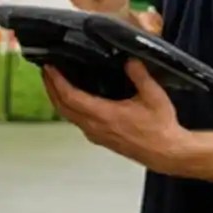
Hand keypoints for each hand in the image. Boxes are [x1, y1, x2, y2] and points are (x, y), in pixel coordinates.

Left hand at [42, 59, 189, 172]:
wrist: (167, 154)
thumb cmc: (161, 128)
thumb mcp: (154, 96)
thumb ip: (140, 75)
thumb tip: (129, 59)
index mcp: (105, 115)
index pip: (71, 97)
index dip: (57, 81)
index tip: (49, 68)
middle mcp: (95, 127)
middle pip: (62, 107)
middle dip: (51, 87)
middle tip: (45, 70)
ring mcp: (96, 134)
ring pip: (67, 115)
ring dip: (57, 98)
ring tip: (54, 81)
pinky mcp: (100, 138)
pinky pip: (76, 121)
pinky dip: (68, 107)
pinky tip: (72, 98)